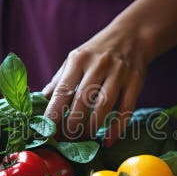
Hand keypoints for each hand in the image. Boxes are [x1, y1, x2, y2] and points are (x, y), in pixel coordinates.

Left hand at [42, 22, 150, 143]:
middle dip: (72, 125)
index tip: (46, 132)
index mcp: (78, 59)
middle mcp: (98, 64)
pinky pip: (126, 109)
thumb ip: (60, 80)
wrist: (132, 34)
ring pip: (104, 105)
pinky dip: (117, 128)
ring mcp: (119, 72)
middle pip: (83, 100)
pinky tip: (107, 141)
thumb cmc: (97, 51)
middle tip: (65, 141)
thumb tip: (40, 102)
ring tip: (83, 140)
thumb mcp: (76, 59)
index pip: (63, 90)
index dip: (54, 113)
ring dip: (91, 127)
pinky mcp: (136, 81)